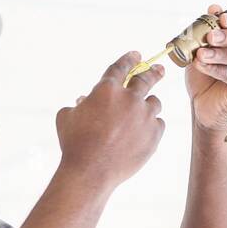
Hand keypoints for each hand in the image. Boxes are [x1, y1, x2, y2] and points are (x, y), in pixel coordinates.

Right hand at [55, 51, 166, 190]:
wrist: (91, 172)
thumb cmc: (74, 144)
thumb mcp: (67, 117)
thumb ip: (78, 104)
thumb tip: (85, 101)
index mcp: (107, 89)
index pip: (121, 67)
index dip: (130, 59)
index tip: (136, 55)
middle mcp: (129, 98)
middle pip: (147, 78)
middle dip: (154, 72)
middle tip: (159, 69)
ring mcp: (144, 116)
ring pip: (154, 103)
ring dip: (149, 104)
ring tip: (145, 109)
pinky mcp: (154, 135)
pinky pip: (158, 124)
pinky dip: (151, 126)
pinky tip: (144, 131)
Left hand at [185, 4, 226, 134]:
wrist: (205, 108)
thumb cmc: (206, 78)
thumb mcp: (204, 50)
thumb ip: (209, 30)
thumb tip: (214, 7)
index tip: (221, 18)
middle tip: (210, 36)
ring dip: (219, 54)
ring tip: (201, 53)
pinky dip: (216, 69)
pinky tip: (202, 64)